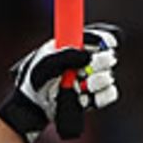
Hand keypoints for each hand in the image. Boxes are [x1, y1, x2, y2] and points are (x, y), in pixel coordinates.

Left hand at [0, 25, 119, 142]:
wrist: (32, 106)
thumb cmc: (35, 79)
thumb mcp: (44, 64)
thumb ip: (64, 56)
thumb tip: (87, 56)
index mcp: (76, 46)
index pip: (99, 36)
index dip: (106, 37)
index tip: (107, 43)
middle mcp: (88, 61)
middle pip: (108, 56)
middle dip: (102, 61)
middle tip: (91, 66)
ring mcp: (92, 79)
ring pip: (109, 76)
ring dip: (98, 81)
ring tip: (81, 86)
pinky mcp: (95, 97)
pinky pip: (110, 94)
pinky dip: (101, 96)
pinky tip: (84, 98)